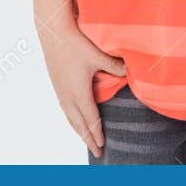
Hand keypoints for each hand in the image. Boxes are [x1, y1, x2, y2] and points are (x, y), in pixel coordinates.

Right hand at [39, 17, 125, 156]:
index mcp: (79, 92)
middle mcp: (67, 96)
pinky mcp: (57, 85)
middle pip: (79, 124)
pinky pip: (65, 109)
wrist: (53, 33)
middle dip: (88, 138)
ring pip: (70, 117)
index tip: (102, 146)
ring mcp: (60, 91)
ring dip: (79, 130)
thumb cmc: (77, 43)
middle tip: (97, 152)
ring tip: (86, 139)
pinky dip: (72, 119)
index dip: (97, 133)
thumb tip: (131, 73)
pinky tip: (74, 119)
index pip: (90, 119)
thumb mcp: (99, 55)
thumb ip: (116, 66)